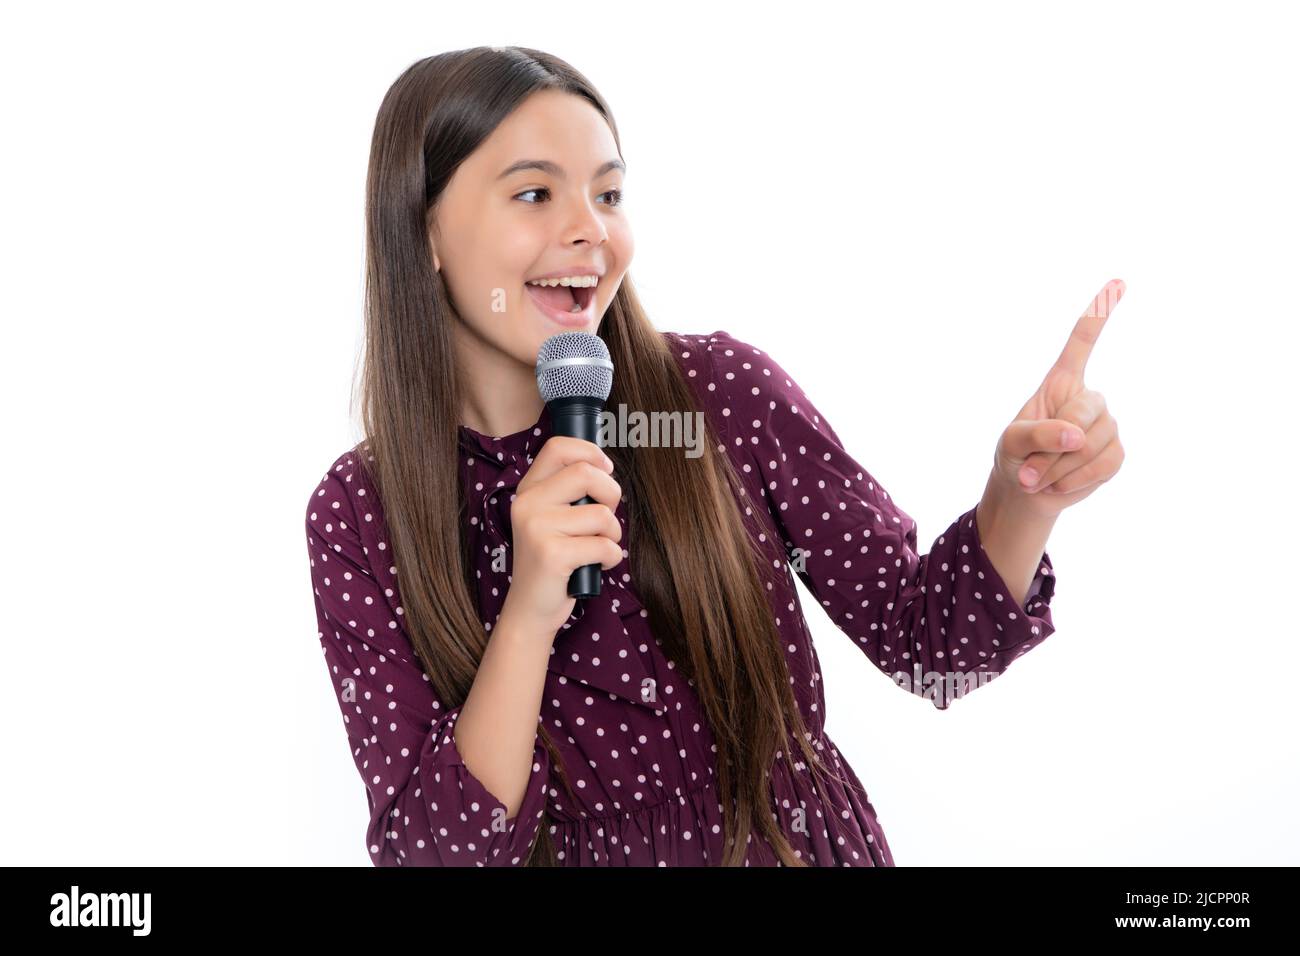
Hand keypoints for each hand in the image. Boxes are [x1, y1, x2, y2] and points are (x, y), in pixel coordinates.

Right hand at [500, 436, 624, 637]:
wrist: (529, 610)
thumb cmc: (553, 561)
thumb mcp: (552, 519)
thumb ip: (570, 492)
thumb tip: (606, 468)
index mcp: (528, 490)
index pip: (558, 447)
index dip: (590, 452)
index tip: (606, 471)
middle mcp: (527, 504)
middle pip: (586, 473)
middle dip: (612, 495)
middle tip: (606, 519)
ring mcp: (537, 528)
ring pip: (602, 514)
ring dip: (613, 535)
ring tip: (599, 548)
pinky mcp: (551, 554)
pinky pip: (604, 545)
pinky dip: (611, 558)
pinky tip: (596, 566)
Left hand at [990, 279, 1127, 518]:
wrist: (1027, 492)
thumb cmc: (1016, 456)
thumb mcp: (1012, 442)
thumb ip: (1037, 434)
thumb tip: (1075, 434)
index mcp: (1060, 382)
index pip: (1081, 342)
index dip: (1098, 314)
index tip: (1116, 283)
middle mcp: (1088, 398)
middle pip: (1086, 410)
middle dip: (1056, 445)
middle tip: (1029, 469)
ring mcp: (1105, 424)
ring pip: (1093, 443)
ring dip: (1060, 468)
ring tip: (1039, 477)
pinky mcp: (1114, 453)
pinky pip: (1105, 464)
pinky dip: (1076, 479)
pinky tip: (1059, 484)